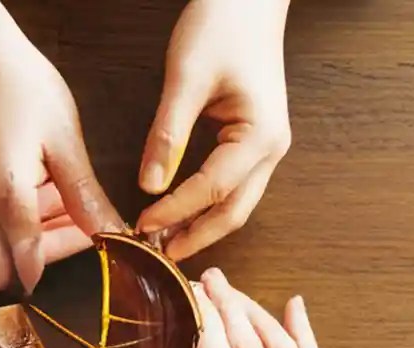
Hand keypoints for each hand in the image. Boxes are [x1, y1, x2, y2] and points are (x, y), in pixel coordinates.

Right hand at [0, 34, 122, 291]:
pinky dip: (19, 219)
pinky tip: (44, 185)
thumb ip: (85, 196)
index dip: (66, 269)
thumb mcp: (66, 143)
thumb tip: (112, 232)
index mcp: (5, 200)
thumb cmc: (25, 91)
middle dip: (37, 264)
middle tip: (74, 230)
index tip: (97, 254)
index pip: (29, 265)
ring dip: (31, 238)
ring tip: (65, 196)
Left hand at [137, 0, 291, 260]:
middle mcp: (272, 149)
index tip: (141, 226)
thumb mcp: (186, 78)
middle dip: (195, 236)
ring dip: (202, 226)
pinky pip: (232, 185)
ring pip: (236, 204)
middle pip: (234, 211)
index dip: (175, 212)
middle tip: (157, 256)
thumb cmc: (223, 25)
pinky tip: (180, 213)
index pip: (212, 190)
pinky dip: (207, 205)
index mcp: (261, 136)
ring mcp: (267, 147)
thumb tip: (149, 184)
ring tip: (164, 242)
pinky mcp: (254, 141)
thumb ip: (167, 134)